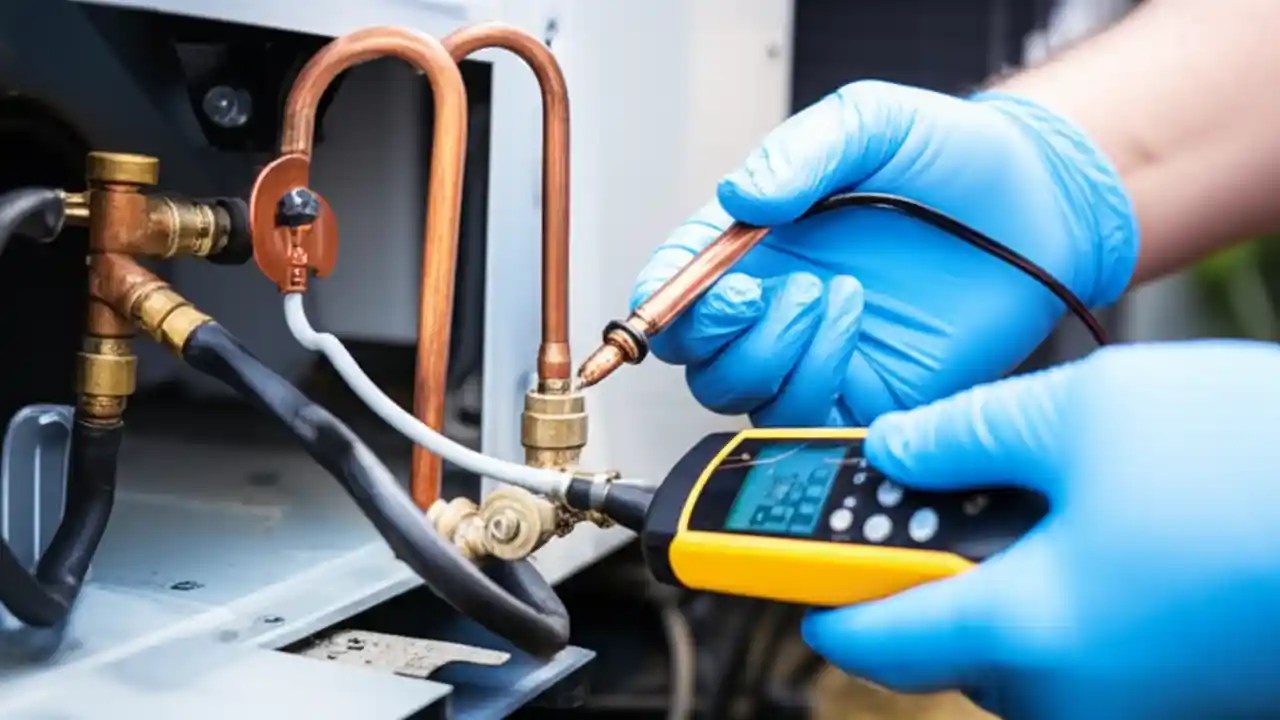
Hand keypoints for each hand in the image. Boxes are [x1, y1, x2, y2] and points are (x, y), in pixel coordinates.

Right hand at [631, 80, 1138, 425]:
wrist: (1038, 206)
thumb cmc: (951, 159)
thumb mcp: (868, 123)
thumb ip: (797, 153)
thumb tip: (738, 198)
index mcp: (753, 245)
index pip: (673, 290)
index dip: (659, 301)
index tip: (681, 290)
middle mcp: (774, 306)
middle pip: (695, 357)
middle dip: (712, 333)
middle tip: (760, 292)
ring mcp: (815, 355)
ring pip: (740, 395)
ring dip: (769, 351)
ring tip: (827, 293)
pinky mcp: (862, 394)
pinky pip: (805, 416)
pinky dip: (812, 376)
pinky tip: (852, 321)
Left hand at [803, 340, 1279, 719]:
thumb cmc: (1254, 466)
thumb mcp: (1082, 412)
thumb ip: (962, 435)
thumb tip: (894, 450)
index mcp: (1024, 631)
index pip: (861, 633)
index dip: (800, 582)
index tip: (756, 551)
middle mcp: (1069, 691)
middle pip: (929, 638)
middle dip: (903, 562)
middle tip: (908, 481)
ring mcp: (1125, 699)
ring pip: (1003, 640)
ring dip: (983, 570)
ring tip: (1023, 484)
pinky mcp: (1166, 687)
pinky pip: (1071, 644)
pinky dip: (1049, 588)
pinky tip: (1087, 521)